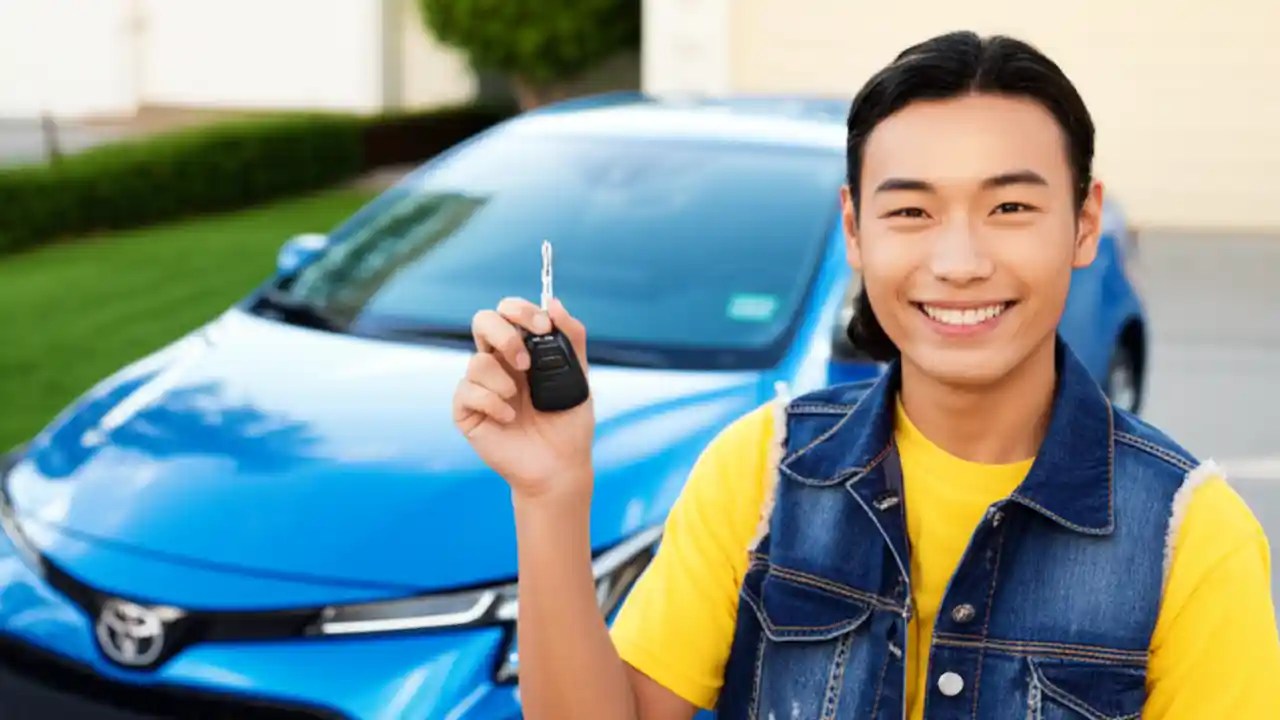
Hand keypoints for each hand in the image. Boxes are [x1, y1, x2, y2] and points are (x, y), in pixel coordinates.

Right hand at [453, 297, 594, 500]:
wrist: (560, 467)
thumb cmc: (569, 424)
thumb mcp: (579, 377)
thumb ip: (571, 338)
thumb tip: (554, 303)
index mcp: (523, 350)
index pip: (509, 312)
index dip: (520, 310)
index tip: (543, 327)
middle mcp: (499, 363)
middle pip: (482, 321)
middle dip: (503, 334)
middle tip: (526, 362)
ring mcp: (481, 386)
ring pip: (477, 361)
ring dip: (504, 381)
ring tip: (520, 404)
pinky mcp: (467, 410)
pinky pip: (467, 391)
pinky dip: (492, 403)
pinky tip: (509, 419)